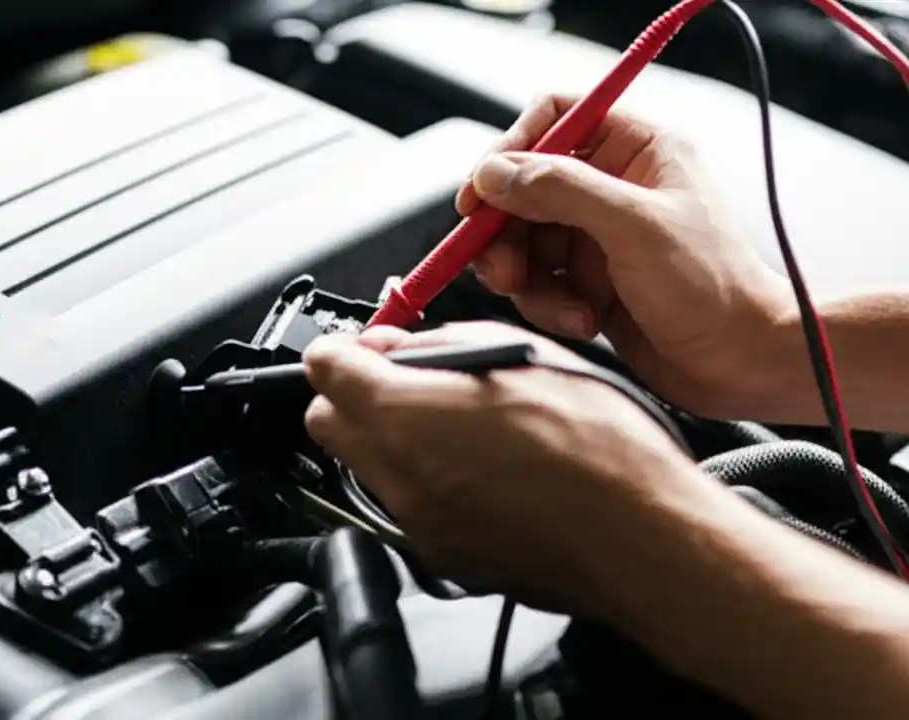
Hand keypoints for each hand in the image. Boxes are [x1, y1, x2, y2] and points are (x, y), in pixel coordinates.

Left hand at [302, 321, 712, 605]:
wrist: (639, 537)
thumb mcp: (521, 357)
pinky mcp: (439, 555)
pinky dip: (422, 481)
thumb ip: (441, 346)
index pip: (323, 368)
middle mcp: (397, 474)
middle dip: (355, 396)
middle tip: (406, 383)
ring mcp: (414, 521)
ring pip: (365, 466)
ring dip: (390, 439)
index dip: (343, 350)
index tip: (365, 349)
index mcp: (405, 415)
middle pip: (328, 423)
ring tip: (456, 427)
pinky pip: (405, 505)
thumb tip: (401, 347)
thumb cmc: (597, 447)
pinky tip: (478, 470)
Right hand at [455, 95, 793, 417]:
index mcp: (636, 147)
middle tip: (502, 269)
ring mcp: (596, 233)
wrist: (741, 363)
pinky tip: (585, 321)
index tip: (480, 193)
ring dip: (526, 278)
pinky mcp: (586, 279)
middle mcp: (611, 184)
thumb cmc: (713, 288)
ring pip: (520, 240)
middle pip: (521, 187)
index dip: (509, 150)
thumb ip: (561, 190)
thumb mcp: (635, 228)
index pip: (553, 117)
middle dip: (504, 232)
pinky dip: (547, 305)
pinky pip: (535, 281)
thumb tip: (493, 173)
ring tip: (560, 306)